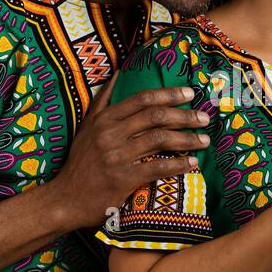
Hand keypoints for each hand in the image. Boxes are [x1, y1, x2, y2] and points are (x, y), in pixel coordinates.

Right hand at [51, 76, 210, 227]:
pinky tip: (192, 163)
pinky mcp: (124, 178)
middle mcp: (111, 133)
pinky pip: (158, 167)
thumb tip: (118, 73)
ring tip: (204, 140)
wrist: (66, 198)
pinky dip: (179, 164)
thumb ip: (102, 101)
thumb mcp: (86, 127)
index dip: (169, 94)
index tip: (190, 93)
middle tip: (204, 118)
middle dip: (185, 115)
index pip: (142, 99)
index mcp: (104, 118)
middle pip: (156, 116)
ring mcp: (117, 155)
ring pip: (160, 139)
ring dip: (187, 139)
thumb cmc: (80, 163)